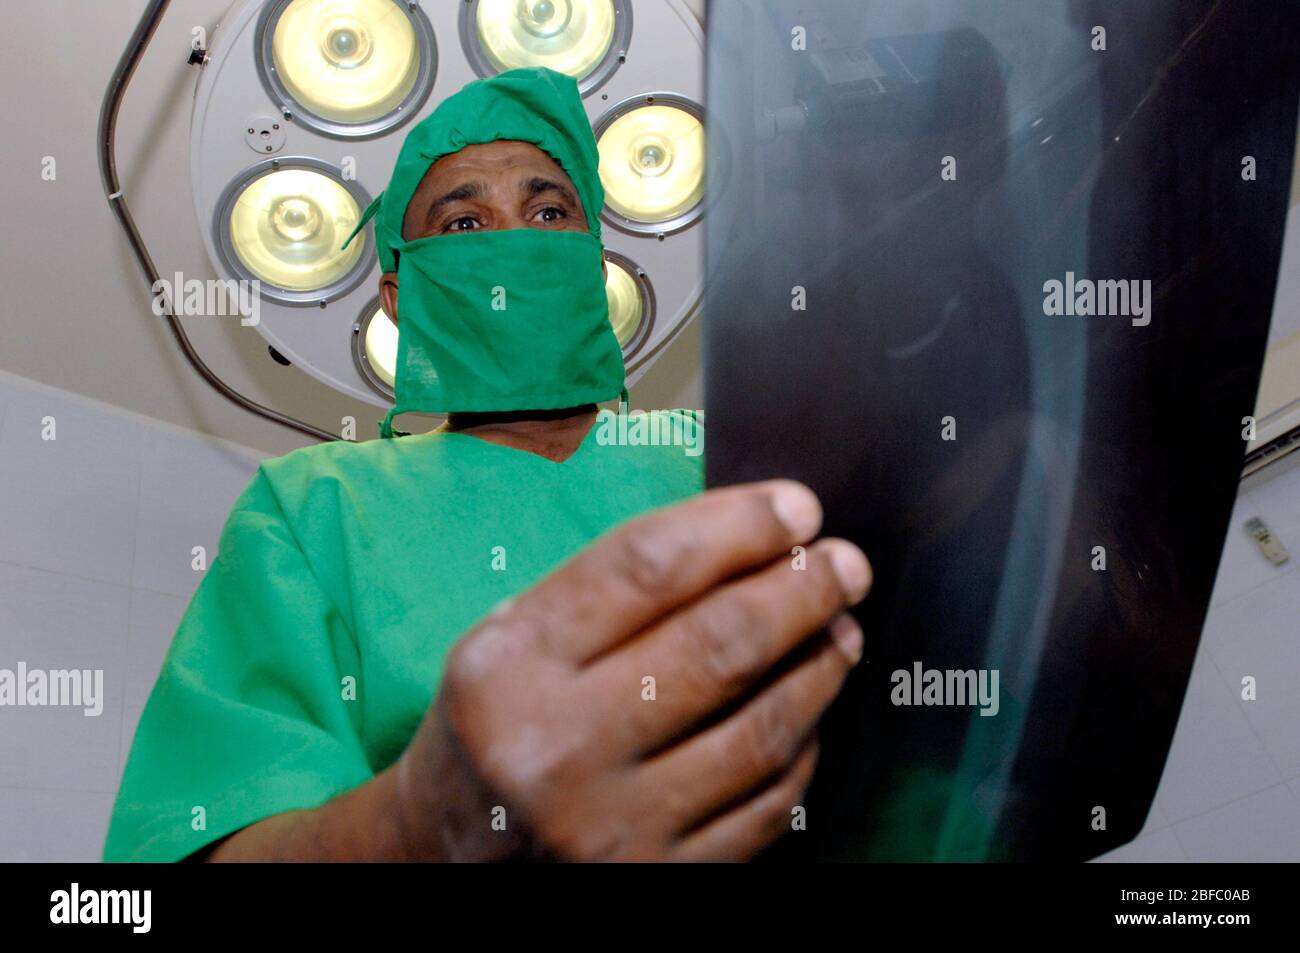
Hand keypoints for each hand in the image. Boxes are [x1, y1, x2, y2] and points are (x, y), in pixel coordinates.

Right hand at [395, 479, 871, 860]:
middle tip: (844, 564)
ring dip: (820, 665)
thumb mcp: (517, 635)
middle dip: (803, 590)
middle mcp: (556, 751)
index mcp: (510, 667)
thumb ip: (617, 586)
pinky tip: (810, 708)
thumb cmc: (499, 718)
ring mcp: (610, 828)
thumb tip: (758, 535)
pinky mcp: (658, 881)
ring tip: (840, 627)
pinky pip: (767, 805)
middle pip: (719, 645)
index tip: (797, 508)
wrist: (453, 853)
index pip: (647, 568)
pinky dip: (804, 746)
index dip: (740, 526)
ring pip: (761, 729)